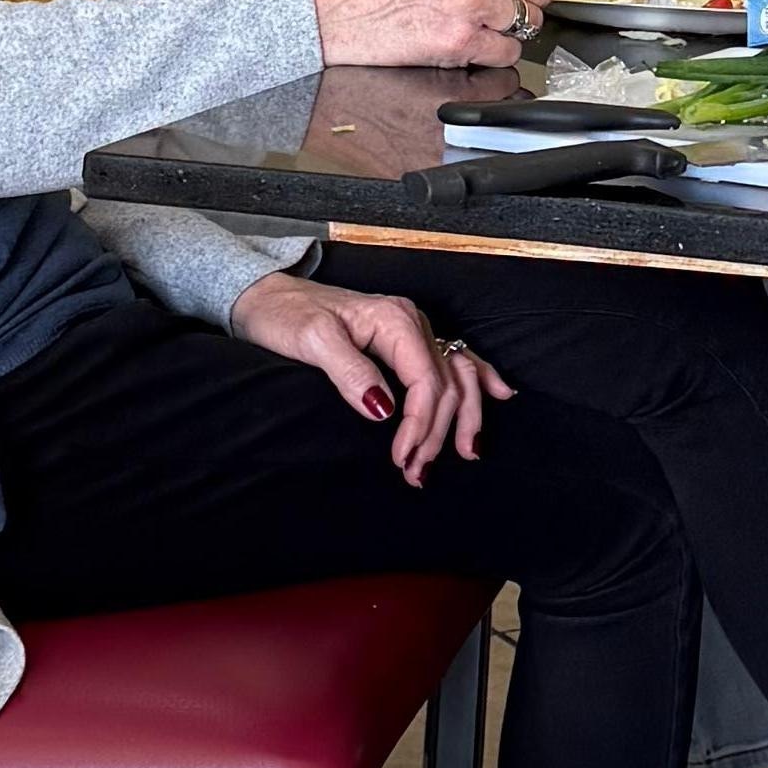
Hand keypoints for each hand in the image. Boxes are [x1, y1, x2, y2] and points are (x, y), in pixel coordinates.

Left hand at [230, 272, 507, 478]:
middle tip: (416, 472)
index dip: (420, 424)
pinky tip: (499, 394)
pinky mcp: (406, 341)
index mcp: (394, 321)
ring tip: (463, 454)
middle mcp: (413, 323)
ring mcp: (414, 331)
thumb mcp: (312, 341)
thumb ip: (350, 373)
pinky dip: (478, 380)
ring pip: (459, 375)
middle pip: (447, 384)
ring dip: (463, 417)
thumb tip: (385, 410)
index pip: (425, 382)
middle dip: (437, 432)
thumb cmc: (286, 315)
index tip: (401, 458)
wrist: (268, 295)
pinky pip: (455, 360)